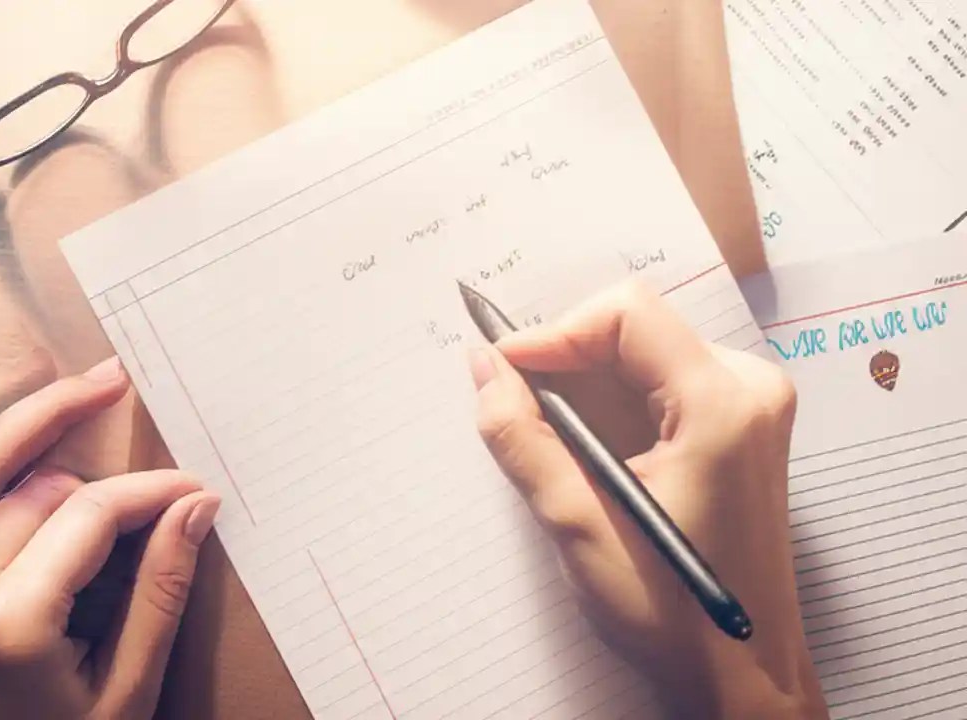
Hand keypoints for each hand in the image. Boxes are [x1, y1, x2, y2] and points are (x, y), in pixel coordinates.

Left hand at [0, 352, 220, 719]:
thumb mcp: (124, 695)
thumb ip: (159, 596)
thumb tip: (196, 510)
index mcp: (13, 625)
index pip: (92, 516)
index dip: (149, 490)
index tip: (190, 487)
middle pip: (37, 485)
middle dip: (93, 446)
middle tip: (128, 393)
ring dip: (24, 414)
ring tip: (72, 380)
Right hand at [470, 281, 825, 719]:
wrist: (740, 676)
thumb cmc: (674, 613)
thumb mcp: (577, 522)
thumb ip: (521, 436)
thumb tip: (483, 368)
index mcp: (723, 404)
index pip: (627, 314)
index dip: (555, 332)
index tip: (504, 368)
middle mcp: (748, 390)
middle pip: (635, 329)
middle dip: (565, 361)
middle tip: (515, 403)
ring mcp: (749, 408)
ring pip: (641, 356)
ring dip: (585, 386)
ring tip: (549, 438)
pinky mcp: (739, 428)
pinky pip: (659, 385)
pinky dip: (611, 404)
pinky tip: (587, 451)